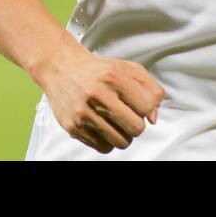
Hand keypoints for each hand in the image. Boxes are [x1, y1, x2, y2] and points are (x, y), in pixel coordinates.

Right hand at [30, 38, 164, 153]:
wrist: (61, 69)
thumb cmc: (99, 70)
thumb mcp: (129, 69)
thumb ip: (151, 89)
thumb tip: (153, 118)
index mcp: (114, 77)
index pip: (147, 106)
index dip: (148, 108)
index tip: (139, 105)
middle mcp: (98, 96)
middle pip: (136, 128)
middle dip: (137, 124)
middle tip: (129, 116)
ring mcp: (84, 114)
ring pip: (121, 142)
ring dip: (124, 135)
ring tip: (116, 122)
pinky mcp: (73, 128)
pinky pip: (103, 148)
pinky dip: (108, 140)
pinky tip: (103, 126)